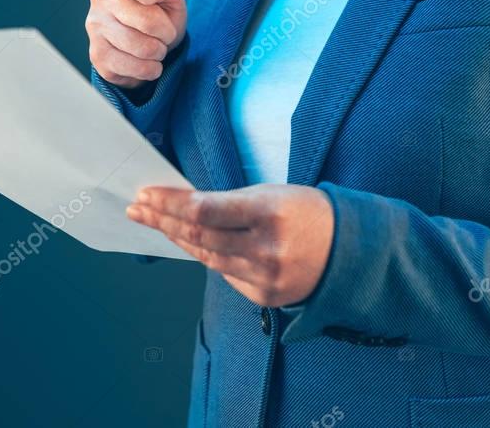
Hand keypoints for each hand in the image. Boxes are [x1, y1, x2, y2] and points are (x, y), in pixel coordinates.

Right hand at [86, 0, 186, 89]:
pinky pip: (131, 67)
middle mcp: (101, 1)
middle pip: (143, 19)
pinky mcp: (97, 56)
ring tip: (157, 49)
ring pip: (140, 46)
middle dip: (166, 31)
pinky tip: (148, 63)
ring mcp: (95, 29)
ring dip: (158, 52)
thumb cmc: (159, 18)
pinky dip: (149, 69)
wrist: (150, 49)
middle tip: (166, 33)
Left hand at [127, 184, 334, 307]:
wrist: (351, 251)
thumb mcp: (273, 193)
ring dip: (178, 238)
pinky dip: (208, 257)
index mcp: (269, 212)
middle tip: (138, 208)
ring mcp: (265, 277)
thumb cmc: (308, 213)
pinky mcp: (265, 296)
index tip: (146, 195)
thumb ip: (230, 203)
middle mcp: (266, 249)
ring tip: (155, 222)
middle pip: (199, 236)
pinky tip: (193, 243)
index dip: (170, 203)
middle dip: (162, 220)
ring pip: (207, 257)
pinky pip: (226, 274)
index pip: (204, 210)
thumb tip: (184, 205)